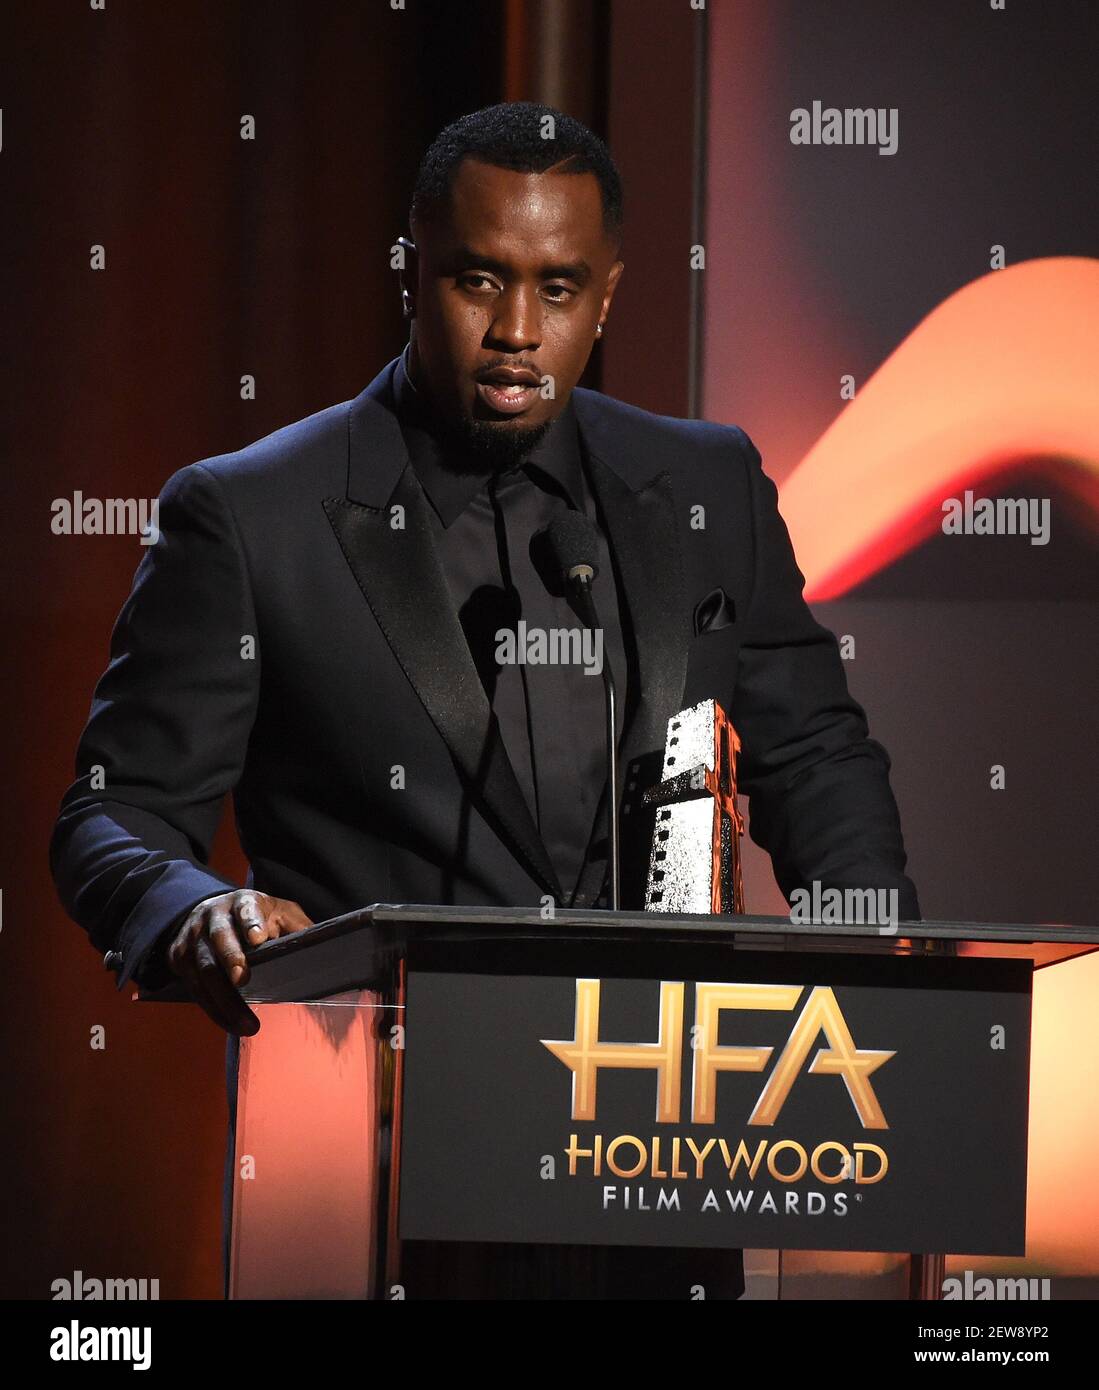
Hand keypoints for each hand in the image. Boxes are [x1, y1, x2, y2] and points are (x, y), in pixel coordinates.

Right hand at [167, 890, 311, 1036]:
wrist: (208, 913)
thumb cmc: (255, 917)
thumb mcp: (280, 913)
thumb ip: (298, 926)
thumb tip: (322, 948)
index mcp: (242, 901)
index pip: (246, 907)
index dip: (251, 921)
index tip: (259, 938)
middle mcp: (213, 916)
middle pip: (219, 937)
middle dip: (231, 958)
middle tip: (242, 980)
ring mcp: (192, 938)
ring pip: (204, 969)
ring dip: (225, 1000)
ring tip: (248, 1025)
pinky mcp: (179, 959)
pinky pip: (196, 989)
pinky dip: (215, 1010)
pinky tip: (233, 1025)